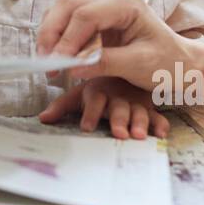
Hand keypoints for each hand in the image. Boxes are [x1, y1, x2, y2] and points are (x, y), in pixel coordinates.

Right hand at [36, 0, 185, 87]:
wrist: (183, 64)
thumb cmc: (168, 64)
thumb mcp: (139, 65)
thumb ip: (104, 63)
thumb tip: (70, 67)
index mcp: (126, 4)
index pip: (85, 15)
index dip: (67, 40)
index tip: (57, 65)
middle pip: (68, 6)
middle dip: (51, 33)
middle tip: (45, 62)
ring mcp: (104, 6)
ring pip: (63, 10)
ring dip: (51, 34)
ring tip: (48, 62)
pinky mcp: (97, 18)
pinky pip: (69, 21)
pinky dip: (59, 37)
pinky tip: (58, 57)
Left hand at [39, 78, 169, 139]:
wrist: (127, 68)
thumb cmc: (100, 87)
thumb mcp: (80, 93)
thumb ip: (62, 105)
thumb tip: (42, 119)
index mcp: (98, 90)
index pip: (94, 101)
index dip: (90, 113)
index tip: (86, 127)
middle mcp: (117, 96)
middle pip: (117, 108)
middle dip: (117, 121)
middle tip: (118, 133)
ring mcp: (133, 101)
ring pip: (137, 112)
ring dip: (138, 123)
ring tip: (137, 135)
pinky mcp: (148, 107)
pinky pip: (155, 115)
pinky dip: (159, 124)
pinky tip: (161, 133)